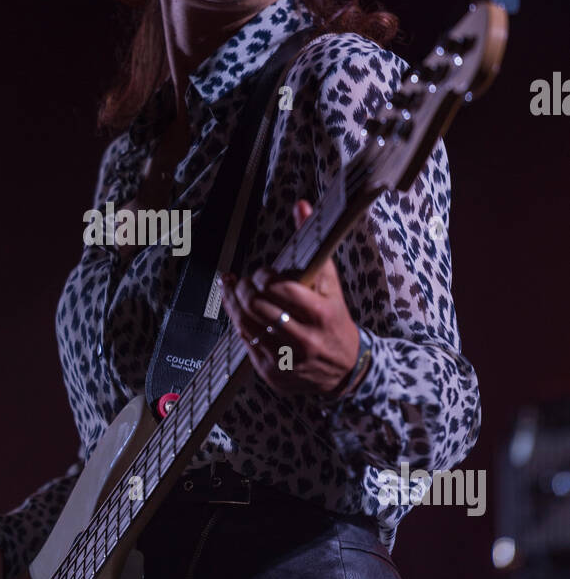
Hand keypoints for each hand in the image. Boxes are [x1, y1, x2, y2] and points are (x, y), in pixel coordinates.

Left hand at [218, 199, 360, 398]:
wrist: (345, 370)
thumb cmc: (335, 319)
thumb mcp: (330, 284)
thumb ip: (315, 245)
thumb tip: (301, 206)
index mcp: (320, 314)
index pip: (280, 289)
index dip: (264, 277)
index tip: (263, 273)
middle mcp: (304, 338)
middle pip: (257, 307)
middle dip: (245, 289)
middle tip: (244, 281)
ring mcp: (286, 359)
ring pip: (246, 325)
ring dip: (234, 304)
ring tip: (233, 290)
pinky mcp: (272, 373)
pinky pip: (246, 344)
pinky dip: (240, 324)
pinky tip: (238, 312)